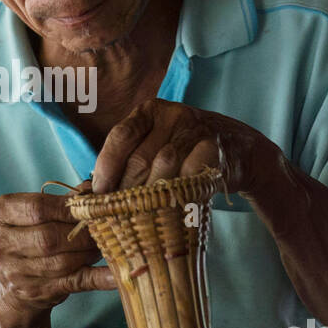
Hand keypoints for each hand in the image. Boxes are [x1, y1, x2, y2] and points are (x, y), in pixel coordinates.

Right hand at [0, 183, 116, 310]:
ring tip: (106, 243)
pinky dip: (98, 278)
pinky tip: (117, 274)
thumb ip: (64, 200)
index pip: (37, 208)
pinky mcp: (36, 293)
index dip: (69, 207)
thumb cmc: (31, 235)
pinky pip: (74, 283)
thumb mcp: (35, 213)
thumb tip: (99, 188)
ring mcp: (15, 273)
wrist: (14, 283)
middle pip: (49, 237)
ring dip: (90, 252)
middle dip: (82, 232)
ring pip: (62, 261)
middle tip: (105, 226)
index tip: (93, 205)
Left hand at [90, 98, 274, 196]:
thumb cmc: (185, 151)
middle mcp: (172, 115)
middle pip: (140, 157)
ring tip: (139, 216)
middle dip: (125, 189)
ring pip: (163, 167)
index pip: (120, 137)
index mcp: (149, 111)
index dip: (105, 167)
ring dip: (150, 195)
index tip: (98, 193)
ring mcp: (195, 129)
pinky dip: (177, 193)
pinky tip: (170, 207)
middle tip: (116, 214)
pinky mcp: (214, 148)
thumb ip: (127, 162)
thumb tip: (90, 192)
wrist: (237, 148)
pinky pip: (190, 174)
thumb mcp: (155, 145)